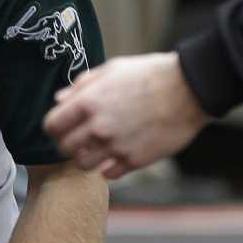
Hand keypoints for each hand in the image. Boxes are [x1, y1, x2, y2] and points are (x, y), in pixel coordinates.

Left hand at [43, 52, 208, 177]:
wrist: (190, 89)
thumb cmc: (150, 74)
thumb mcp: (113, 69)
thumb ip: (83, 86)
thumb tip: (59, 99)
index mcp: (89, 102)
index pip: (52, 125)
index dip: (54, 126)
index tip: (62, 126)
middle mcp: (99, 127)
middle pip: (64, 148)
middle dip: (68, 143)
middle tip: (79, 138)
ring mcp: (117, 146)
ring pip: (84, 165)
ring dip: (87, 157)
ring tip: (98, 148)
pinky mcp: (135, 161)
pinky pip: (109, 174)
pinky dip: (110, 167)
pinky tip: (118, 153)